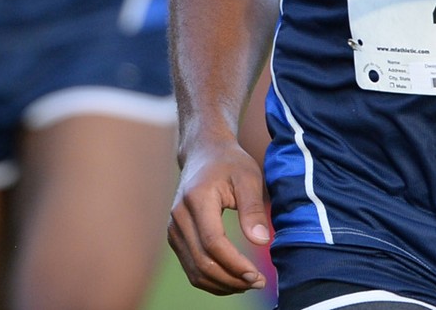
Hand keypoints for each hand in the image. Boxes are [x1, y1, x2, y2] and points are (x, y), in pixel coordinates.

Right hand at [168, 139, 271, 294]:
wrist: (203, 153)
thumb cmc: (230, 163)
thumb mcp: (249, 177)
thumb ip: (253, 209)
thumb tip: (261, 241)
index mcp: (197, 199)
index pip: (213, 243)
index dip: (235, 264)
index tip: (257, 274)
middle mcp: (179, 217)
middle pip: (202, 262)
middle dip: (231, 279)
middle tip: (258, 283)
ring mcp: (174, 229)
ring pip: (195, 270)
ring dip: (222, 284)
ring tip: (249, 283)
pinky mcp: (176, 237)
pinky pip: (191, 266)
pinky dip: (212, 279)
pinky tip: (233, 279)